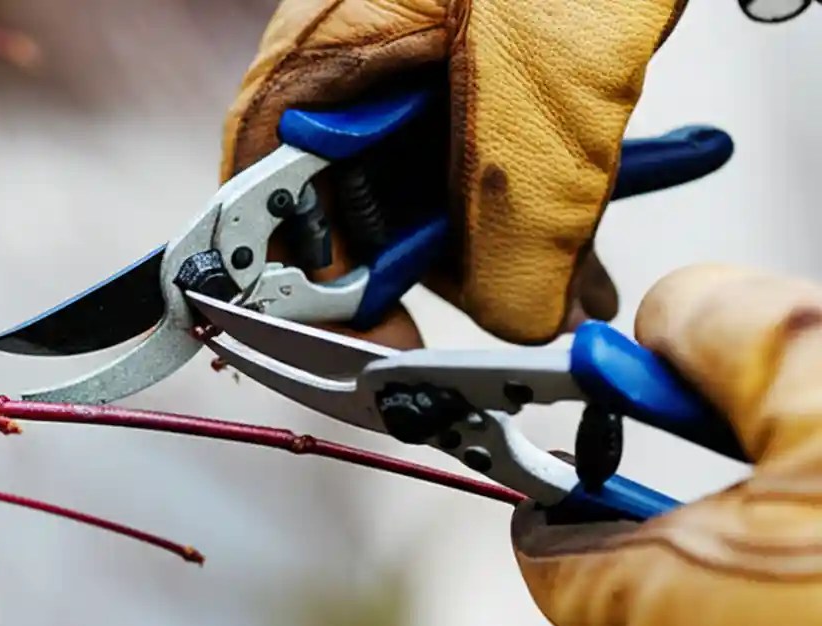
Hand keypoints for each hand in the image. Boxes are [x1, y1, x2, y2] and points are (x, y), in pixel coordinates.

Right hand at [223, 0, 686, 348]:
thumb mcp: (544, 84)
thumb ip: (517, 219)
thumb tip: (514, 321)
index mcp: (321, 58)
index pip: (263, 199)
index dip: (300, 288)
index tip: (369, 342)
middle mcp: (356, 68)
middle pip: (355, 209)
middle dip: (432, 274)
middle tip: (499, 312)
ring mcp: (415, 69)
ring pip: (430, 195)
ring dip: (504, 250)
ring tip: (572, 283)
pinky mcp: (475, 76)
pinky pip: (483, 166)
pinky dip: (538, 212)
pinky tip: (587, 247)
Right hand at [513, 264, 821, 625]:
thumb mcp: (686, 618)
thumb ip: (572, 557)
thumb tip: (543, 540)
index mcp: (820, 361)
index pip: (680, 310)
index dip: (613, 379)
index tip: (579, 431)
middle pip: (749, 391)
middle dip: (695, 478)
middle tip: (681, 558)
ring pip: (810, 461)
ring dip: (765, 534)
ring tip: (779, 622)